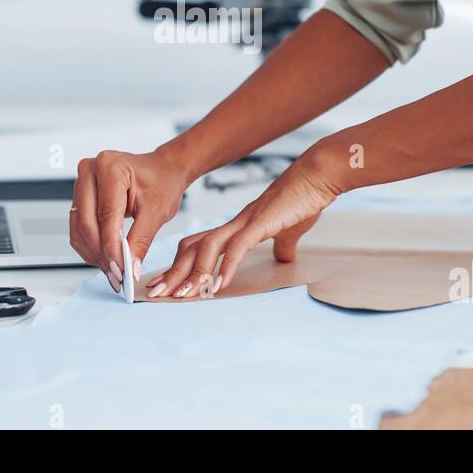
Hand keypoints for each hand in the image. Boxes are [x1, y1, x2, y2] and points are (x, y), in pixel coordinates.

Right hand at [70, 147, 190, 291]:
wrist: (163, 171)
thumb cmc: (162, 181)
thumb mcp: (157, 211)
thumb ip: (141, 241)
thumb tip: (129, 268)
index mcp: (110, 166)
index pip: (106, 215)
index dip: (112, 247)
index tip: (122, 270)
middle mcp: (90, 172)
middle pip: (87, 223)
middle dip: (102, 254)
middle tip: (118, 276)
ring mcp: (82, 184)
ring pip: (79, 229)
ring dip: (95, 254)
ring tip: (114, 272)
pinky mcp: (81, 198)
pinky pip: (79, 229)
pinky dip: (91, 248)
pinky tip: (107, 259)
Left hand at [146, 144, 344, 298]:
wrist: (317, 176)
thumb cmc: (303, 200)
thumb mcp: (288, 230)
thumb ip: (281, 244)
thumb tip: (284, 259)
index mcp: (236, 227)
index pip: (196, 247)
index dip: (179, 266)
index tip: (166, 286)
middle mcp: (233, 224)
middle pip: (192, 249)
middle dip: (173, 274)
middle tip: (155, 294)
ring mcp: (245, 222)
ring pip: (208, 248)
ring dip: (194, 274)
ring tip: (183, 296)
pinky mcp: (261, 223)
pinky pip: (238, 246)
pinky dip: (227, 267)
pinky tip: (220, 286)